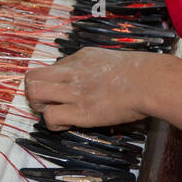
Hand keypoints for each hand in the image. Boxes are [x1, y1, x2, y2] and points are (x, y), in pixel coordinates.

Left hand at [24, 47, 152, 129]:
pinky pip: (50, 116)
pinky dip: (54, 123)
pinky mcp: (81, 111)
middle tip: (50, 104)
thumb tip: (92, 79)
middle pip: (31, 78)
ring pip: (34, 94)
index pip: (49, 68)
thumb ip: (94, 67)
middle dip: (34, 94)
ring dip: (40, 107)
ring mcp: (74, 91)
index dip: (50, 83)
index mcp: (79, 58)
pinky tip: (67, 124)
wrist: (150, 81)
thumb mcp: (111, 59)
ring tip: (56, 113)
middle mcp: (71, 72)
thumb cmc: (141, 73)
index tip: (62, 93)